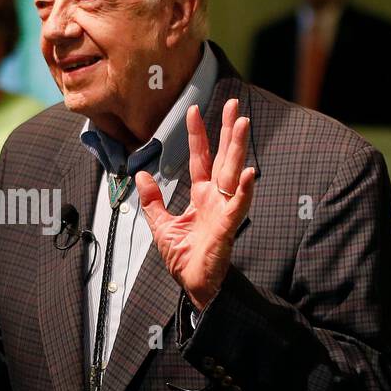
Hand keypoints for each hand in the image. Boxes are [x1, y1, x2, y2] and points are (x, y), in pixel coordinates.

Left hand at [135, 99, 255, 312]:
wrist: (193, 284)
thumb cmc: (184, 258)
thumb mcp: (161, 225)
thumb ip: (153, 200)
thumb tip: (141, 174)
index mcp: (201, 196)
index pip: (201, 159)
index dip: (198, 135)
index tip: (194, 110)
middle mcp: (216, 198)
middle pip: (224, 158)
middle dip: (229, 131)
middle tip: (235, 105)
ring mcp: (224, 210)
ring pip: (233, 173)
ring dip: (239, 149)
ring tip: (243, 125)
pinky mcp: (228, 227)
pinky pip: (238, 205)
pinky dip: (244, 189)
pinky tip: (249, 172)